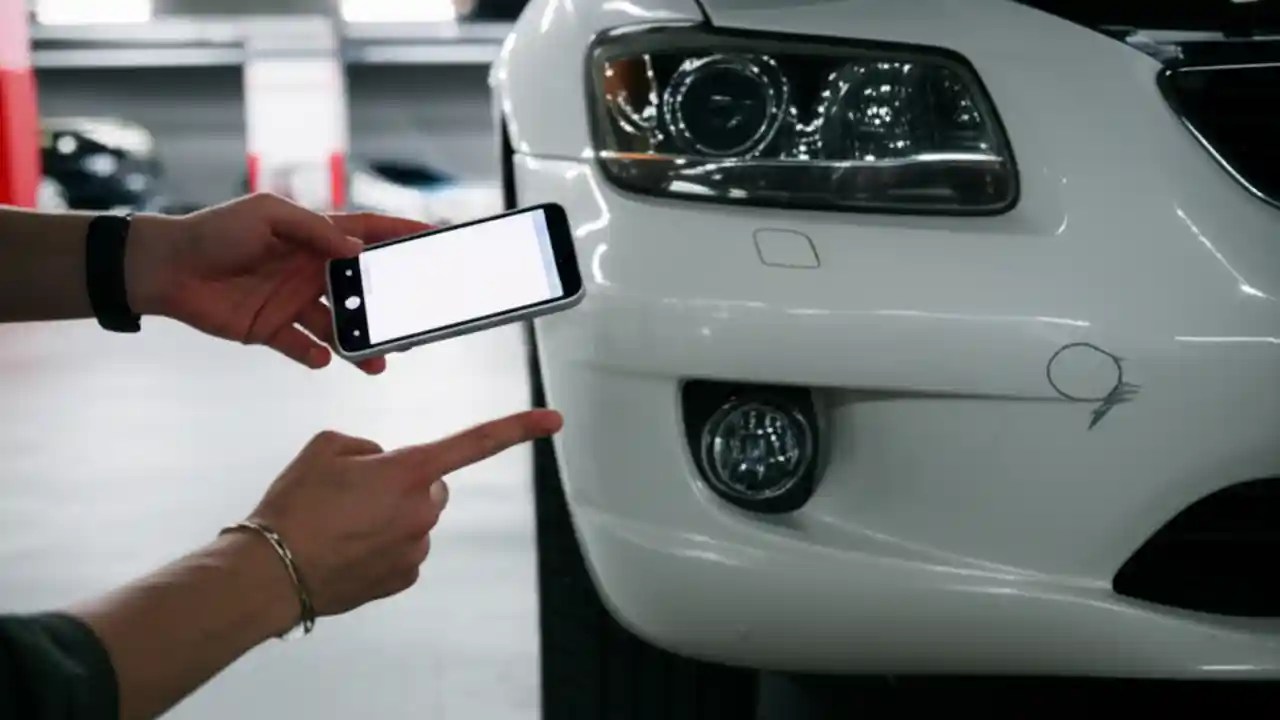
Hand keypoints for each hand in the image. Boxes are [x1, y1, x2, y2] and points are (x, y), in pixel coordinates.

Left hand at [126, 193, 429, 373]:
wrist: (163, 267)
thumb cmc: (214, 231)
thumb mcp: (267, 215)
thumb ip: (314, 231)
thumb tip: (356, 251)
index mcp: (314, 237)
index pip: (369, 234)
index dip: (401, 235)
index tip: (435, 238)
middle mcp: (310, 270)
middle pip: (362, 289)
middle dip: (389, 305)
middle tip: (412, 323)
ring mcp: (292, 301)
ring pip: (339, 325)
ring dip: (359, 343)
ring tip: (377, 360)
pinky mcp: (271, 329)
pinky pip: (302, 347)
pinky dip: (315, 355)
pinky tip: (322, 358)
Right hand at [246, 409, 563, 619]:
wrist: (269, 571)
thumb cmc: (294, 508)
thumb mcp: (326, 447)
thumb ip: (367, 444)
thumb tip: (381, 462)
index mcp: (409, 470)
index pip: (475, 442)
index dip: (518, 428)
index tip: (553, 420)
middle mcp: (422, 510)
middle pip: (431, 484)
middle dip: (405, 483)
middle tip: (356, 493)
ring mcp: (416, 548)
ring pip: (414, 518)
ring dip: (389, 516)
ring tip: (341, 524)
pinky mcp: (404, 577)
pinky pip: (403, 549)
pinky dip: (381, 545)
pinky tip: (347, 548)